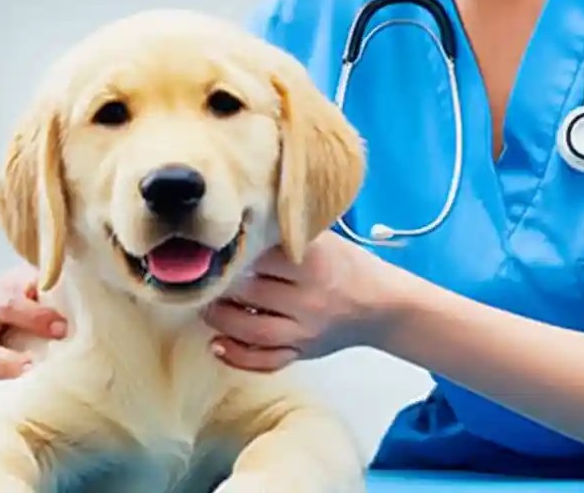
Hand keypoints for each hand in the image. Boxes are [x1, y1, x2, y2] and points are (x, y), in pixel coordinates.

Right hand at [0, 264, 68, 402]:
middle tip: (32, 369)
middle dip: (4, 361)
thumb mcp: (43, 283)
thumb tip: (89, 291)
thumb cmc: (36, 298)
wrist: (15, 308)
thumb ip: (57, 284)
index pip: (4, 304)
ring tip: (13, 399)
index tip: (62, 328)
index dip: (33, 316)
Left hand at [202, 231, 388, 372]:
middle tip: (201, 277)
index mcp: (314, 263)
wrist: (382, 305)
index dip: (234, 252)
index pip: (262, 257)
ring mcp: (306, 330)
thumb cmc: (346, 265)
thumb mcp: (324, 240)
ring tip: (205, 307)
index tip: (213, 247)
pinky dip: (238, 356)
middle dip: (221, 285)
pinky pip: (267, 361)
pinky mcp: (303, 352)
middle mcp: (310, 299)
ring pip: (254, 330)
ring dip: (222, 320)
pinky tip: (217, 344)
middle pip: (252, 292)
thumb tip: (242, 222)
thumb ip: (287, 234)